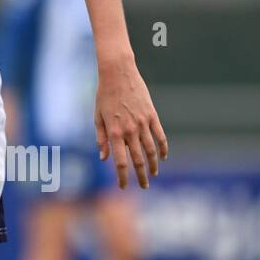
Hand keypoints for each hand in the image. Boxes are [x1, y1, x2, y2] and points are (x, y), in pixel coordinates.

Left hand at [94, 56, 168, 188]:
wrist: (118, 73)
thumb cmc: (103, 95)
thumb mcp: (97, 117)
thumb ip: (101, 138)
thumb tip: (104, 158)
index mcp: (114, 132)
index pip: (120, 162)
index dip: (123, 177)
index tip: (123, 187)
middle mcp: (130, 130)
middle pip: (138, 160)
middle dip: (141, 176)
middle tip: (144, 187)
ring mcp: (143, 123)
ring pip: (151, 150)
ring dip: (153, 165)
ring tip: (153, 174)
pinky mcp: (152, 115)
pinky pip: (160, 136)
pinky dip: (163, 148)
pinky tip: (162, 157)